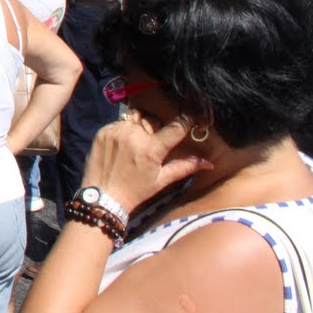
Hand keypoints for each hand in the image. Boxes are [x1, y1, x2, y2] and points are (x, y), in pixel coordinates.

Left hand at [81, 114, 212, 214]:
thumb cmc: (136, 191)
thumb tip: (209, 163)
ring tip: (139, 141)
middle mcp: (133, 135)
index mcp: (151, 148)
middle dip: (158, 126)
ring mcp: (116, 131)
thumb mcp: (162, 180)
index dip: (185, 121)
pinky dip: (125, 129)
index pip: (175, 127)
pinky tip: (124, 144)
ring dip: (141, 124)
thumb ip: (185, 167)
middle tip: (156, 141)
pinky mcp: (103, 131)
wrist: (103, 195)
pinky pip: (119, 122)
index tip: (189, 118)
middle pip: (153, 119)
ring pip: (135, 117)